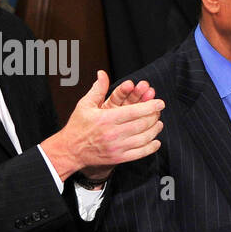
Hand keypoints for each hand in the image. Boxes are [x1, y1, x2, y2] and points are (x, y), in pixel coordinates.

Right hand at [43, 71, 163, 181]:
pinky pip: (140, 153)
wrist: (70, 150)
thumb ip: (98, 89)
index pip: (134, 111)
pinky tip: (155, 141)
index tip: (161, 102)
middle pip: (142, 124)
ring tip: (159, 124)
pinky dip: (151, 147)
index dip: (150, 106)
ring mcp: (117, 147)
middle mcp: (113, 133)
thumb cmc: (78, 126)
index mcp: (107, 118)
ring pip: (144, 138)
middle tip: (159, 112)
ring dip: (155, 130)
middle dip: (154, 116)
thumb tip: (102, 73)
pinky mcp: (118, 158)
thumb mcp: (85, 105)